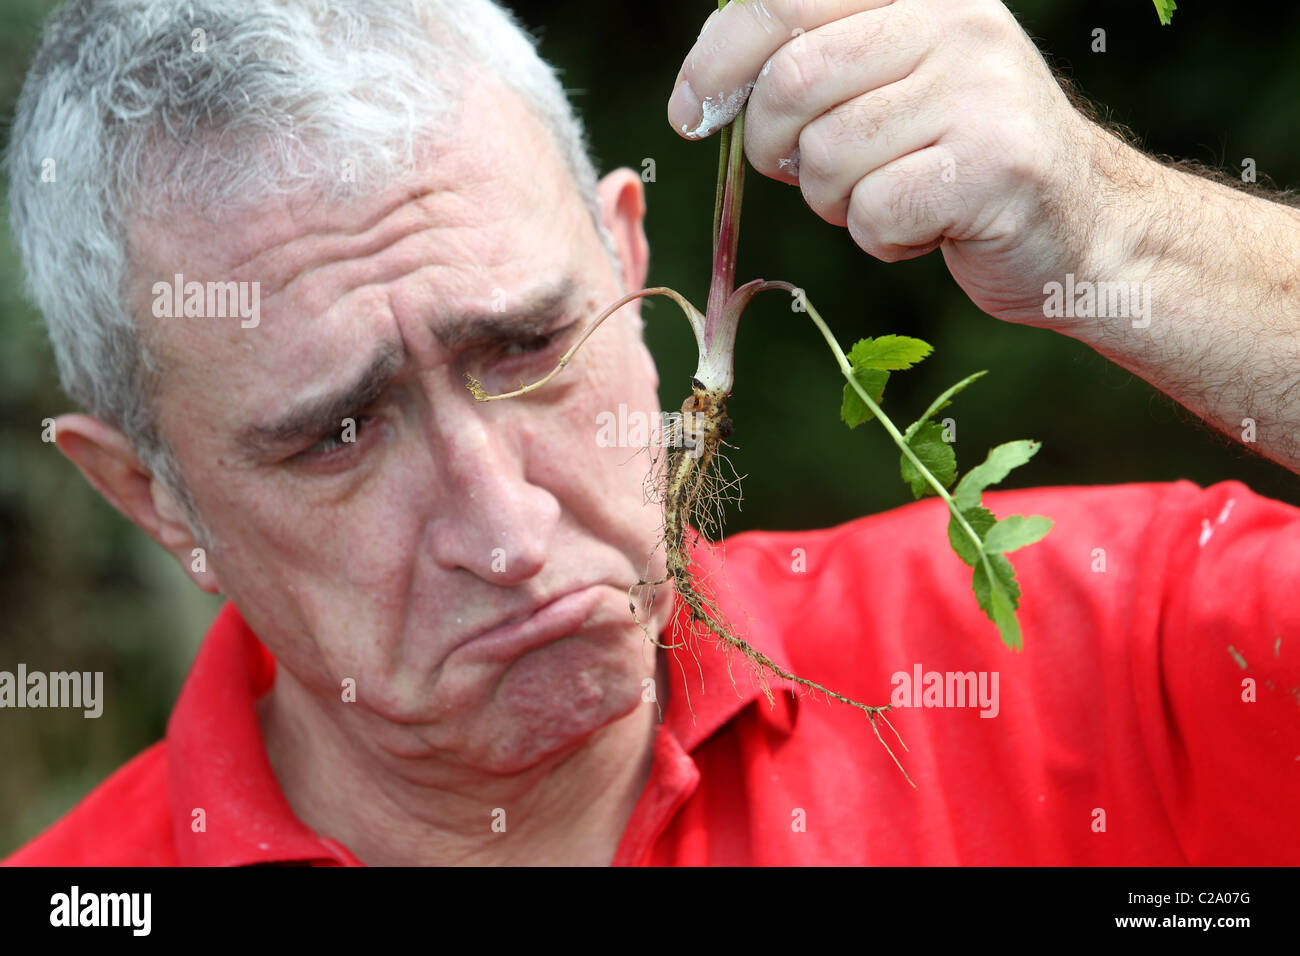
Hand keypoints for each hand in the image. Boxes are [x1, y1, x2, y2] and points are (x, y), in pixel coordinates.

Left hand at [667, 0, 1113, 325]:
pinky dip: (879, 239)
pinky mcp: (993, 167)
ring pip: (828, 157)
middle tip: (805, 172)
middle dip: (772, 146)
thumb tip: (704, 90)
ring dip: (835, 201)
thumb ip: (815, 63)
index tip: (692, 113)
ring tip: (889, 196)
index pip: (782, 0)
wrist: (1085, 227)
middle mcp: (956, 24)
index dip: (716, 60)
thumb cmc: (960, 157)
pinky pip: (873, 214)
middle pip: (791, 83)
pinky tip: (925, 227)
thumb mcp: (893, 83)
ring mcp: (981, 91)